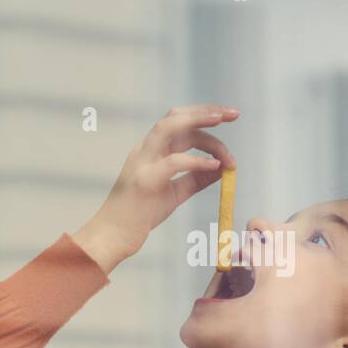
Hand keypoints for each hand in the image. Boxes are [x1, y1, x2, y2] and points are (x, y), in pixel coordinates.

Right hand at [71, 104, 238, 271]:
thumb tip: (222, 168)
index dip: (202, 114)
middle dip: (205, 111)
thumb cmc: (141, 215)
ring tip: (223, 126)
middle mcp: (144, 149)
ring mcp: (142, 162)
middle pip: (175, 117)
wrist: (113, 236)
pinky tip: (216, 165)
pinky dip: (198, 161)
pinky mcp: (145, 180)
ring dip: (199, 123)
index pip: (177, 121)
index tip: (227, 115)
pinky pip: (174, 162)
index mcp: (149, 150)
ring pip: (170, 128)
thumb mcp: (174, 193)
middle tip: (233, 114)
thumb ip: (196, 178)